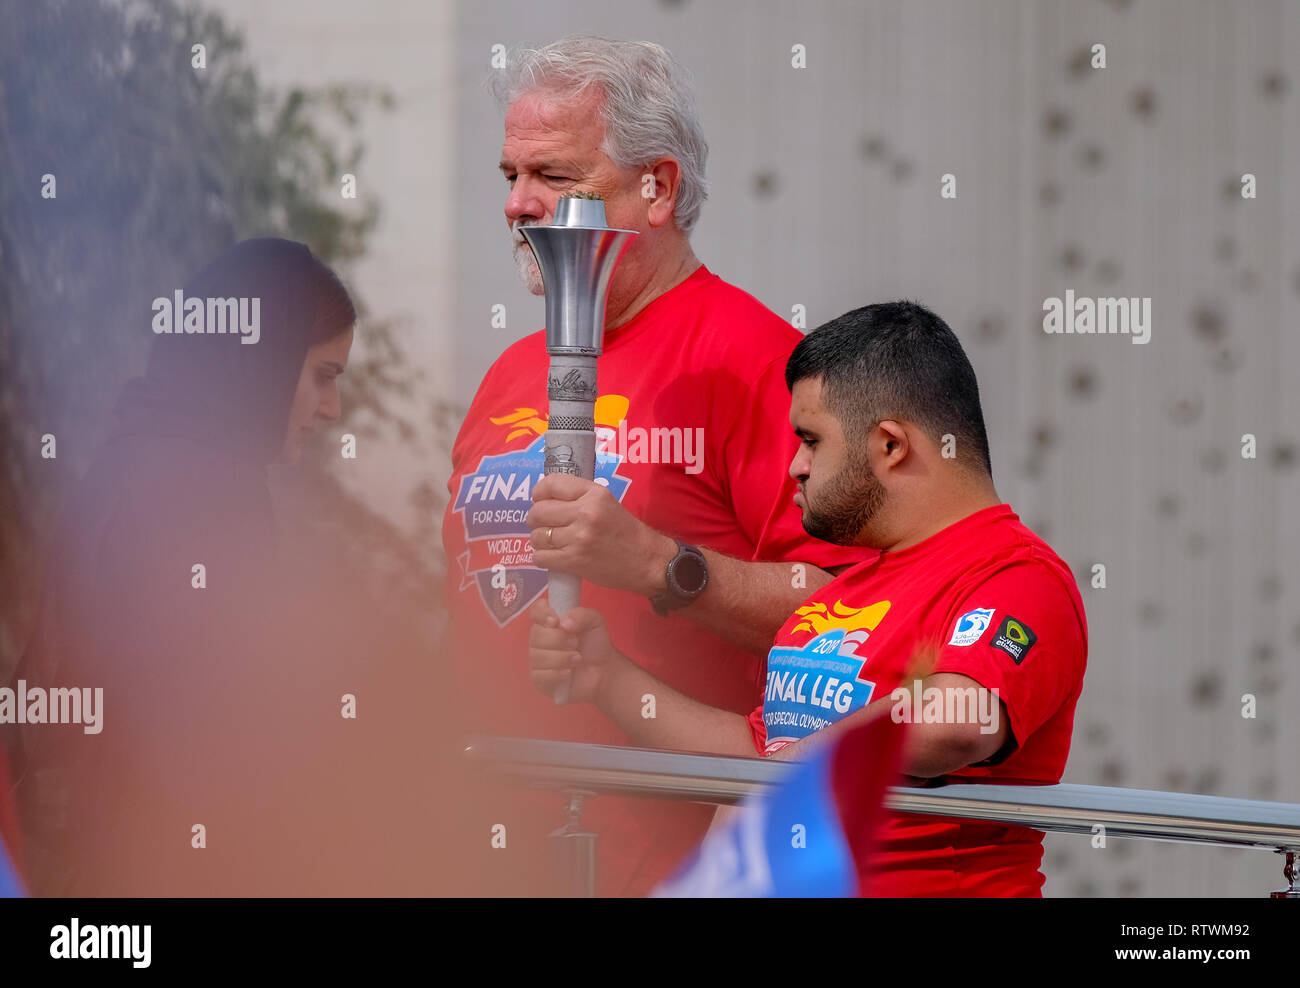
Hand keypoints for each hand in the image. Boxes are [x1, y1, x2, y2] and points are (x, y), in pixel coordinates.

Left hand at [527, 474, 674, 594]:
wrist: (646, 561)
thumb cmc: (625, 531)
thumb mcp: (606, 502)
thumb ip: (578, 496)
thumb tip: (544, 497)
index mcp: (594, 494)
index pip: (552, 484)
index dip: (539, 492)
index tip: (540, 500)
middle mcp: (585, 513)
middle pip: (539, 511)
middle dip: (535, 519)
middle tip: (544, 525)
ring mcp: (579, 538)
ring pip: (537, 536)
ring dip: (539, 541)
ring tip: (551, 543)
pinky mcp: (575, 561)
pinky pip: (541, 557)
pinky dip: (542, 558)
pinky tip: (553, 557)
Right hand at [528, 598, 618, 704]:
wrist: (603, 670)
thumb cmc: (595, 643)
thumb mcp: (595, 622)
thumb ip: (581, 615)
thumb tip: (563, 623)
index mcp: (550, 620)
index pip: (535, 610)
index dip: (542, 614)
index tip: (555, 621)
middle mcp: (540, 638)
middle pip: (536, 634)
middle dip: (559, 639)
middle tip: (576, 643)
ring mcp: (538, 659)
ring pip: (538, 656)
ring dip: (562, 657)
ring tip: (578, 659)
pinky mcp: (539, 679)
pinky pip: (540, 675)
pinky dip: (557, 674)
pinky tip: (569, 673)